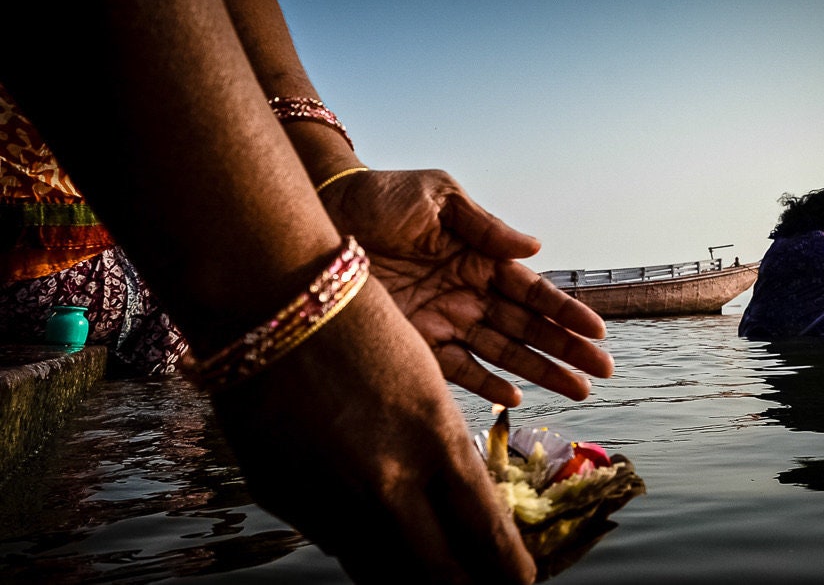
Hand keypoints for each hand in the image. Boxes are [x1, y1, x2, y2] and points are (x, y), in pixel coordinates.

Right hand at [211, 282, 536, 582]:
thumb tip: (447, 511)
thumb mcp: (424, 382)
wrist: (269, 298)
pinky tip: (373, 535)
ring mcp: (329, 497)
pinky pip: (334, 542)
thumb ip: (437, 452)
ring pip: (383, 573)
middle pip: (440, 577)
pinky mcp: (283, 498)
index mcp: (435, 441)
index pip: (487, 534)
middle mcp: (386, 481)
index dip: (511, 570)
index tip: (523, 583)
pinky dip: (362, 547)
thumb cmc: (359, 325)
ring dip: (414, 579)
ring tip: (432, 576)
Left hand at [320, 169, 613, 405]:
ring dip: (539, 371)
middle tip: (602, 371)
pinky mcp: (414, 341)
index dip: (564, 313)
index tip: (596, 332)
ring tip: (577, 391)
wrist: (322, 211)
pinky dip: (484, 384)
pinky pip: (456, 369)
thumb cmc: (381, 195)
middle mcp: (467, 293)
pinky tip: (514, 398)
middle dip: (565, 350)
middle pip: (526, 328)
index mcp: (479, 257)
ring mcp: (443, 319)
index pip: (532, 292)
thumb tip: (534, 249)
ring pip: (501, 353)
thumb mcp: (439, 197)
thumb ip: (485, 226)